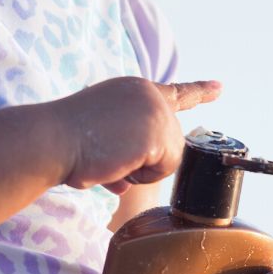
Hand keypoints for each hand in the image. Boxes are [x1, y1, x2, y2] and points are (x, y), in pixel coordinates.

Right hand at [49, 76, 220, 194]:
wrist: (52, 140)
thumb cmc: (65, 143)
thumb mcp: (101, 141)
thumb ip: (122, 155)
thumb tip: (123, 186)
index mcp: (133, 90)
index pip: (174, 92)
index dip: (199, 91)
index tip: (220, 87)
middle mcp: (148, 93)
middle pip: (169, 143)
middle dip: (145, 162)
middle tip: (109, 155)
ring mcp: (156, 109)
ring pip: (168, 158)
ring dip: (139, 170)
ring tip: (109, 155)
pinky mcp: (159, 128)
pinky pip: (165, 169)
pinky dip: (141, 175)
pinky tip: (117, 160)